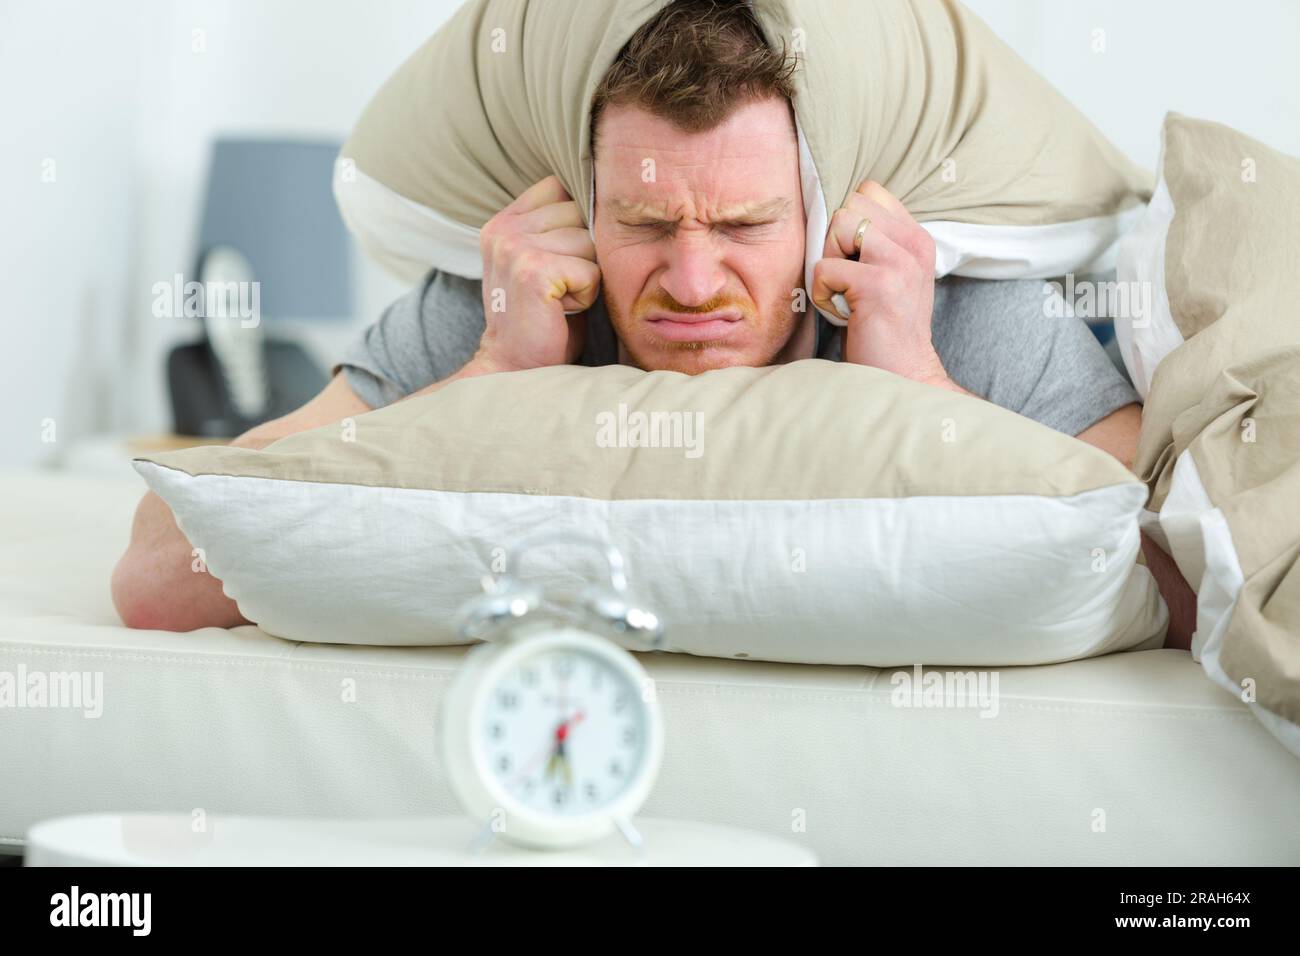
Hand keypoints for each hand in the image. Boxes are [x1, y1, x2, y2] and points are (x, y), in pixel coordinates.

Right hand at [475, 175, 601, 373]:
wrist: (517, 369)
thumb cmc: (544, 319)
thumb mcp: (545, 262)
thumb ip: (560, 227)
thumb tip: (609, 197)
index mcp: (504, 221)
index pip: (561, 187)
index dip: (577, 221)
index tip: (565, 259)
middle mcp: (504, 228)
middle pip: (582, 212)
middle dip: (585, 252)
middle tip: (561, 288)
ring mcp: (515, 247)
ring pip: (591, 242)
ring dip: (588, 275)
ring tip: (561, 300)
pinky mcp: (533, 270)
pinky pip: (591, 270)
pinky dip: (587, 295)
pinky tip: (563, 310)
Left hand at [812, 180, 950, 387]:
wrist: (903, 376)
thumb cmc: (882, 328)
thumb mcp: (888, 275)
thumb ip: (873, 242)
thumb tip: (831, 213)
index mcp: (916, 238)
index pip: (869, 192)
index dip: (848, 222)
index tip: (854, 260)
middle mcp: (913, 244)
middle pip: (850, 206)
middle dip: (835, 241)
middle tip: (847, 279)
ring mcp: (898, 263)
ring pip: (838, 226)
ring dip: (828, 262)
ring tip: (845, 293)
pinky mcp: (878, 284)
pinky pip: (824, 266)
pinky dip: (822, 292)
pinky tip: (841, 313)